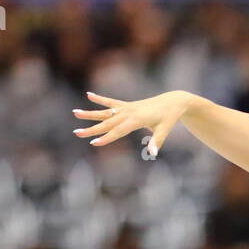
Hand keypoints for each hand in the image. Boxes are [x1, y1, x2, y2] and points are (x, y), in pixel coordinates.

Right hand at [72, 90, 193, 155]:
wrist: (172, 101)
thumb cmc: (169, 118)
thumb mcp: (165, 130)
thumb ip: (157, 141)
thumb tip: (153, 153)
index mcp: (136, 119)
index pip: (118, 131)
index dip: (106, 138)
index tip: (94, 143)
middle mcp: (129, 112)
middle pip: (107, 123)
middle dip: (92, 129)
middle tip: (77, 133)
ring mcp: (126, 108)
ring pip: (105, 112)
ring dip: (90, 113)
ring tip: (75, 113)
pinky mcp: (127, 105)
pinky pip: (111, 102)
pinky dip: (100, 99)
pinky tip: (88, 95)